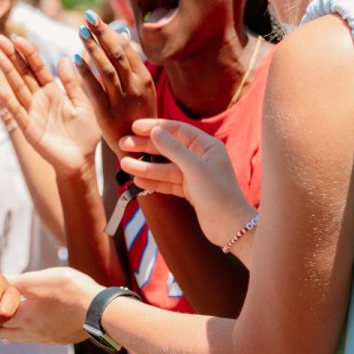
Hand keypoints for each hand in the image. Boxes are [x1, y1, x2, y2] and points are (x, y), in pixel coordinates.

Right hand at [0, 34, 99, 173]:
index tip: (17, 38)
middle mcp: (39, 98)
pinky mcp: (28, 127)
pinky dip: (5, 99)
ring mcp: (31, 112)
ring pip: (16, 87)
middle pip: (22, 72)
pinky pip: (16, 110)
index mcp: (53, 90)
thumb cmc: (84, 133)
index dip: (28, 52)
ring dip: (5, 70)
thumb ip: (73, 83)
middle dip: (10, 55)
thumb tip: (65, 58)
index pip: (37, 67)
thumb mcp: (83, 103)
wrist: (81, 161)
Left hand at [0, 267, 99, 344]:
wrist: (101, 312)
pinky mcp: (60, 339)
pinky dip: (28, 336)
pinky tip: (32, 333)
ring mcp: (47, 338)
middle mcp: (32, 332)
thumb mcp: (40, 279)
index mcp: (24, 317)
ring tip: (2, 334)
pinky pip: (37, 340)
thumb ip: (18, 281)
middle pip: (6, 333)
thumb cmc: (70, 291)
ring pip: (22, 339)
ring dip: (11, 334)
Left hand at [76, 11, 154, 157]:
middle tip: (87, 17)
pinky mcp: (108, 113)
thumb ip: (131, 63)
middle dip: (101, 34)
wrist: (141, 149)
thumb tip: (123, 35)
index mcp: (143, 78)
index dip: (109, 31)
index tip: (94, 17)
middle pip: (117, 54)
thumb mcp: (141, 89)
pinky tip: (76, 59)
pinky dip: (86, 73)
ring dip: (93, 49)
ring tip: (80, 32)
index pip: (125, 48)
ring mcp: (122, 100)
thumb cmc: (138, 115)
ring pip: (107, 69)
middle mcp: (135, 87)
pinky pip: (95, 90)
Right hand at [121, 118, 253, 248]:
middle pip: (168, 148)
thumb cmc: (218, 194)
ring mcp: (194, 175)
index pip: (177, 130)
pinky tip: (137, 180)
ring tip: (124, 164)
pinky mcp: (189, 191)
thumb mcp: (195, 169)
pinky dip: (153, 181)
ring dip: (144, 166)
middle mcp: (200, 158)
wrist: (231, 228)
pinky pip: (167, 182)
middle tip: (123, 144)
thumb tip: (155, 131)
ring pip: (164, 167)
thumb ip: (173, 149)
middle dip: (145, 146)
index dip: (155, 127)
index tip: (134, 126)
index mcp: (207, 146)